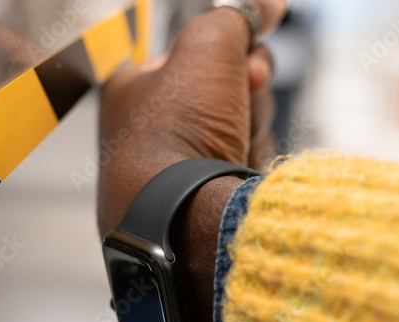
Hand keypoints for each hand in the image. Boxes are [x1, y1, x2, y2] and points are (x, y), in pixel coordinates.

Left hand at [98, 0, 286, 321]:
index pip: (196, 57)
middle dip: (247, 98)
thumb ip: (236, 16)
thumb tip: (266, 3)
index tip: (247, 62)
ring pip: (237, 135)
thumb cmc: (178, 133)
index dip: (232, 55)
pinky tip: (235, 182)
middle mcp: (146, 132)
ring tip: (235, 151)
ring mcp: (169, 174)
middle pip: (223, 96)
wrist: (180, 221)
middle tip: (246, 102)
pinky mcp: (193, 208)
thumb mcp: (208, 49)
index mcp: (132, 90)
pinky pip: (236, 175)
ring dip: (251, 134)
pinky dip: (245, 172)